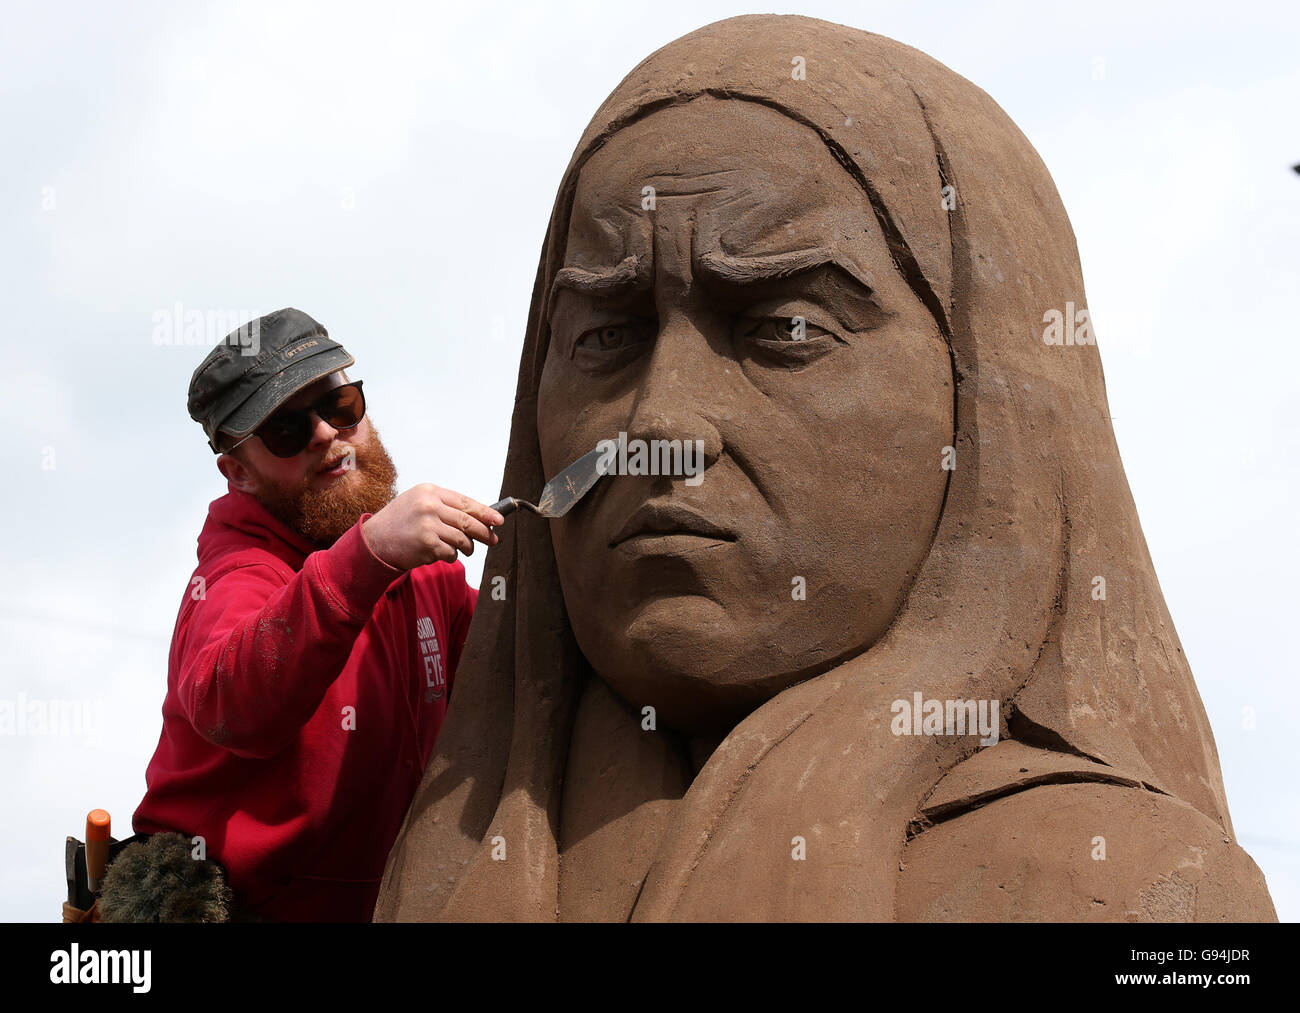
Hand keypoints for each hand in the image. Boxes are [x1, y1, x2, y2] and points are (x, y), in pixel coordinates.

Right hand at [362, 484, 503, 569]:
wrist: (374, 541)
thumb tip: (476, 515)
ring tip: (463, 550)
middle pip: (468, 521)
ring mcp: (428, 525)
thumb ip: (444, 505)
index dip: (485, 512)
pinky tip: (441, 554)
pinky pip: (451, 553)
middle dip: (484, 533)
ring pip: (462, 539)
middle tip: (492, 539)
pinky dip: (451, 556)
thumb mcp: (418, 502)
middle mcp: (429, 506)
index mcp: (429, 491)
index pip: (465, 501)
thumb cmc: (398, 522)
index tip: (498, 520)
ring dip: (467, 548)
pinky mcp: (427, 544)